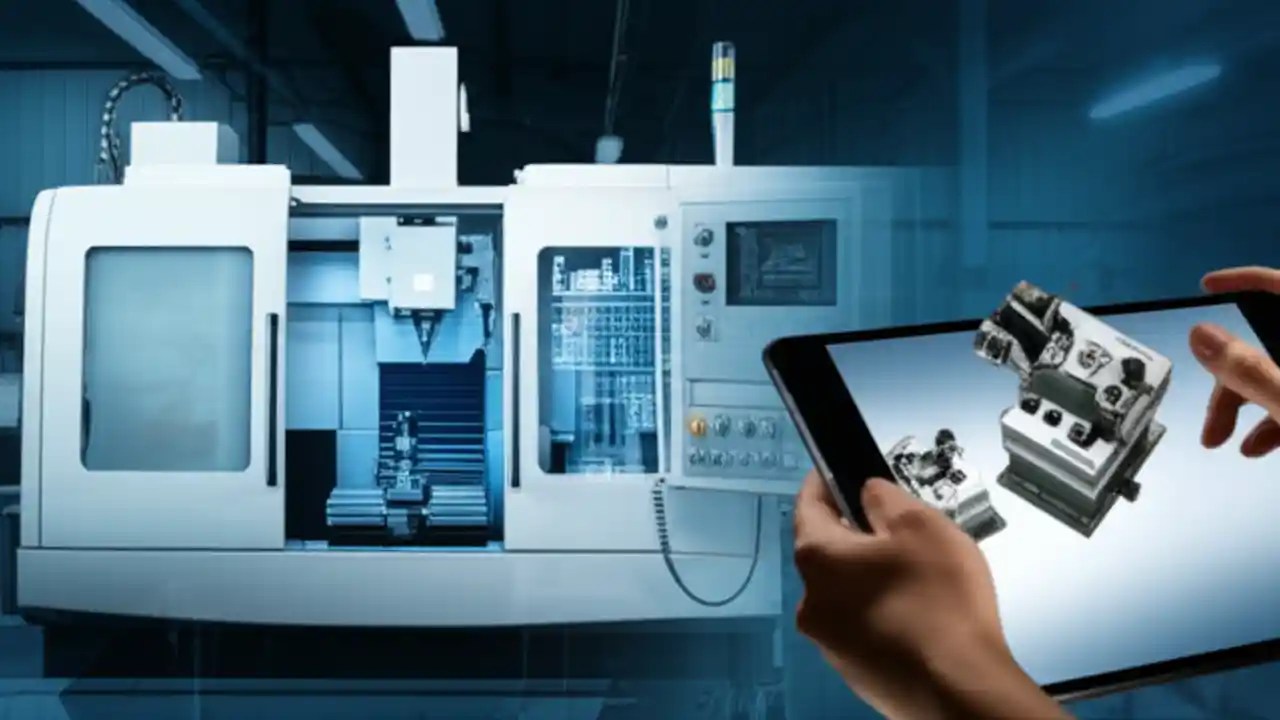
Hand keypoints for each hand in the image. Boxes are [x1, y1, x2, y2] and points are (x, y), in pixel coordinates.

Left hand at [792, 472, 1066, 718]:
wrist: (960, 690)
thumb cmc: (939, 602)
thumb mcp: (922, 525)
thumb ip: (886, 498)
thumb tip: (867, 492)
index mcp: (818, 559)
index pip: (807, 505)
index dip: (823, 482)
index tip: (836, 470)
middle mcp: (812, 602)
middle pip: (827, 552)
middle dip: (857, 534)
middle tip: (899, 528)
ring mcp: (830, 643)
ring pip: (846, 592)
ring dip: (871, 577)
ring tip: (919, 576)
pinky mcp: (855, 672)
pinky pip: (862, 627)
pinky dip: (883, 613)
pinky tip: (920, 615)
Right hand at [1192, 267, 1279, 456]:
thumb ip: (1249, 371)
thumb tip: (1198, 334)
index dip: (1244, 279)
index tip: (1207, 286)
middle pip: (1268, 344)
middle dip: (1229, 381)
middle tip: (1212, 423)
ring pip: (1275, 374)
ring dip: (1243, 405)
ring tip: (1222, 440)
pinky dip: (1272, 419)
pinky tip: (1255, 445)